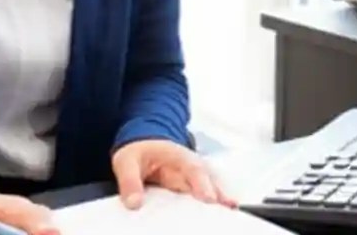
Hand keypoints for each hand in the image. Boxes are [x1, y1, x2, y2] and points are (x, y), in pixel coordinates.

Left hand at [112, 139, 235, 208]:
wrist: (142, 144)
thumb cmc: (138, 151)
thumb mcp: (126, 162)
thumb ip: (129, 182)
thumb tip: (134, 202)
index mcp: (176, 156)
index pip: (193, 169)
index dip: (202, 184)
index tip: (209, 198)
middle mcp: (190, 166)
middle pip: (209, 180)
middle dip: (219, 194)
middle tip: (226, 209)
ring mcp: (193, 178)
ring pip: (212, 187)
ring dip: (221, 198)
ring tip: (229, 211)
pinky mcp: (191, 188)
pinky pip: (205, 195)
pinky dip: (215, 203)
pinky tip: (222, 212)